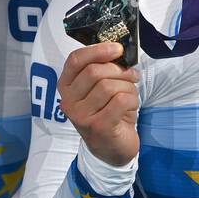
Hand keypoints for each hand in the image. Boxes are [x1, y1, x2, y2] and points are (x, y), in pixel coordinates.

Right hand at [59, 41, 140, 166]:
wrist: (112, 149)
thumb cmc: (108, 112)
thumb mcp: (101, 88)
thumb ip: (104, 69)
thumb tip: (119, 50)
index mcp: (66, 86)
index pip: (75, 60)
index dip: (98, 50)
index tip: (118, 48)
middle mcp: (68, 101)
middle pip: (95, 71)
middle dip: (119, 70)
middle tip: (132, 75)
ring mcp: (81, 116)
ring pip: (109, 86)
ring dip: (128, 87)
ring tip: (130, 94)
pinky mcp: (97, 127)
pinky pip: (120, 100)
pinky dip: (132, 99)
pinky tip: (131, 106)